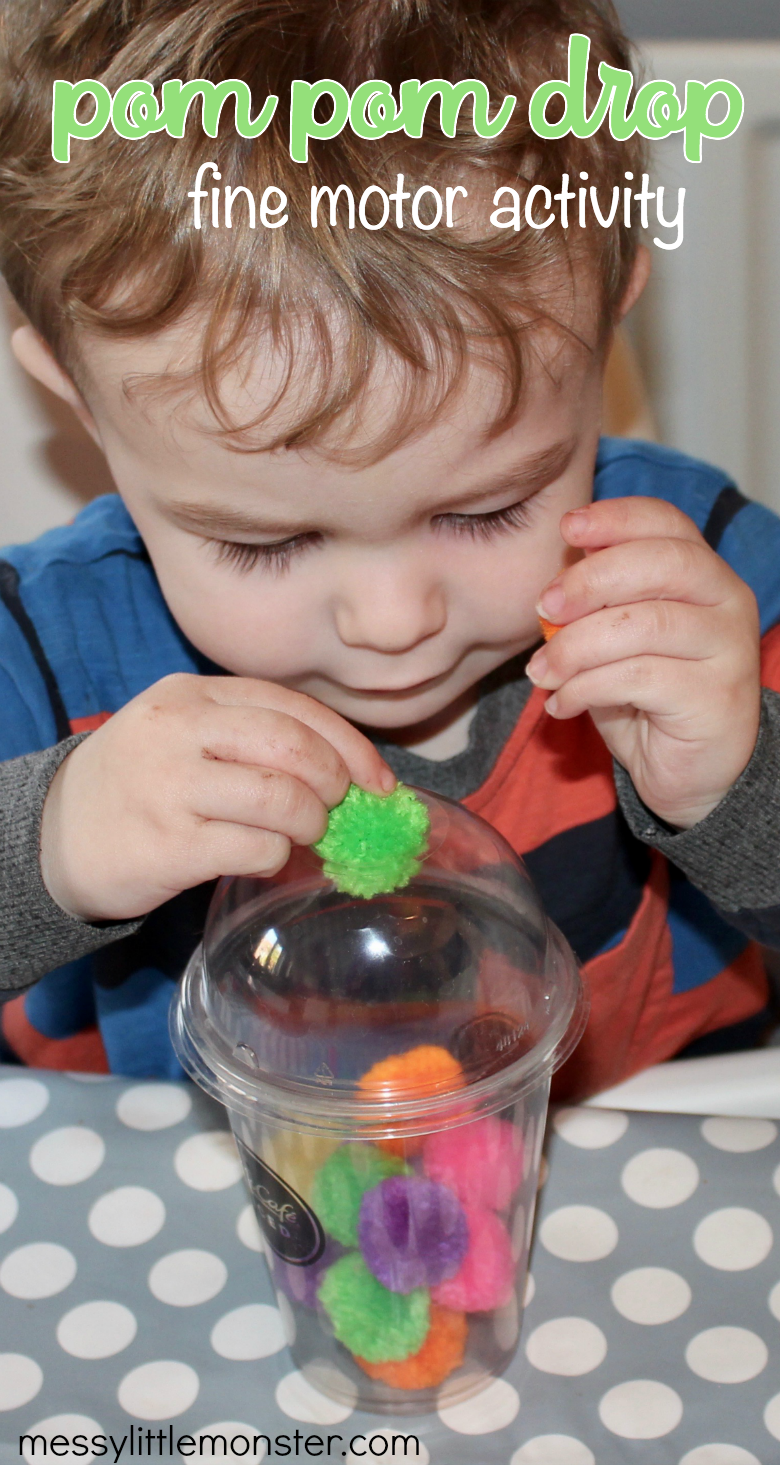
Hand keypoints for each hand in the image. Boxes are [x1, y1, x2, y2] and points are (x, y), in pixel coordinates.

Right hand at [40, 674, 394, 921]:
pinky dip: (276, 857)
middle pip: (294, 748)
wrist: (56, 835)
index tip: (376, 782)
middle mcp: (180, 731)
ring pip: (282, 799)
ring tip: (300, 835)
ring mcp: (172, 787)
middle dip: (333, 783)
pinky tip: (263, 857)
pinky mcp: (170, 844)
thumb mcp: (183, 733)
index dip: (347, 745)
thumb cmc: (140, 782)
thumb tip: (349, 771)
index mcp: (192, 695)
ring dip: (309, 824)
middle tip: (333, 809)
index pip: (292, 708)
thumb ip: (252, 736)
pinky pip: (257, 849)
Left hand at [526, 496, 760, 828]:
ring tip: (541, 672)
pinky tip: (560, 704)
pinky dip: (584, 689)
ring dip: (575, 646)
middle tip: (544, 607)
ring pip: (643, 625)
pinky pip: (637, 678)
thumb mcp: (616, 638)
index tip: (568, 528)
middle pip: (661, 564)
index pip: (668, 523)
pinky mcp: (713, 697)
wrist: (688, 771)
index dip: (617, 518)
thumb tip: (556, 573)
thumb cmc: (647, 695)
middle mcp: (727, 601)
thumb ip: (597, 600)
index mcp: (705, 573)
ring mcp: (727, 649)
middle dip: (591, 580)